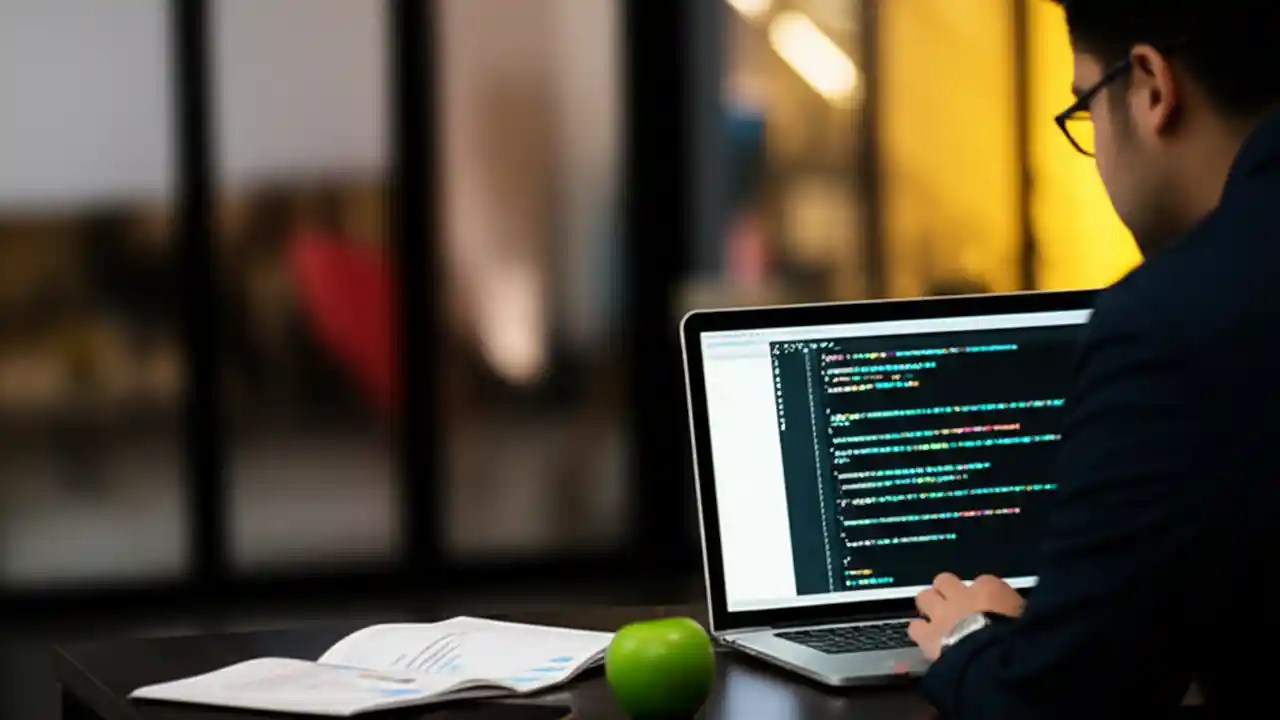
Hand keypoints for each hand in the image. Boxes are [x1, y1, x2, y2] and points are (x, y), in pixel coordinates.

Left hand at [908, 573, 1024, 661]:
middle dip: (947, 591)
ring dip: (930, 606)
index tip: (989, 605)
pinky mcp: (927, 634)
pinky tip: (927, 639)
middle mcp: (961, 595)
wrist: (993, 662)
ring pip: (924, 596)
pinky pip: (914, 626)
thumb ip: (1019, 612)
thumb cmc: (1018, 642)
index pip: (984, 582)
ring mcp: (941, 613)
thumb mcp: (1029, 621)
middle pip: (945, 580)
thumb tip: (1023, 615)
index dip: (984, 594)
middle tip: (954, 605)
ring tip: (937, 618)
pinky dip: (920, 631)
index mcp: (990, 589)